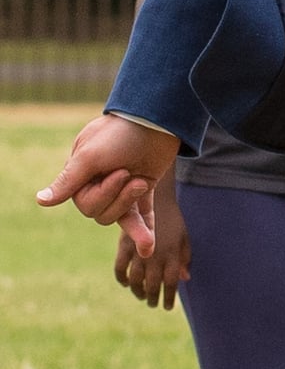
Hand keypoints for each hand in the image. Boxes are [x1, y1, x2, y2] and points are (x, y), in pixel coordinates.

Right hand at [36, 115, 180, 256]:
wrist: (159, 120)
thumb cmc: (121, 135)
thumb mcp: (91, 156)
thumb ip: (68, 181)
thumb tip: (41, 201)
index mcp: (82, 173)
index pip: (85, 203)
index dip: (104, 194)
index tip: (121, 172)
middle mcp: (99, 181)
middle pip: (102, 213)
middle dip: (120, 198)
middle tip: (133, 176)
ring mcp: (122, 186)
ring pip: (121, 217)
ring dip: (132, 204)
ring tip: (143, 183)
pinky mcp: (142, 187)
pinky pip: (141, 215)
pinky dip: (145, 230)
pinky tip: (148, 248)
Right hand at [114, 172, 190, 307]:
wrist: (154, 195)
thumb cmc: (172, 218)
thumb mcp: (183, 236)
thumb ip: (184, 258)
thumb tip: (186, 279)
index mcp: (172, 254)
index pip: (171, 283)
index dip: (169, 298)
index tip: (167, 307)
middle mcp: (156, 254)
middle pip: (152, 285)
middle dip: (152, 298)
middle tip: (152, 303)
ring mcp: (139, 250)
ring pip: (135, 280)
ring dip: (137, 292)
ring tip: (140, 295)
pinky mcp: (124, 244)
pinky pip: (119, 267)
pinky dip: (120, 278)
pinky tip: (124, 283)